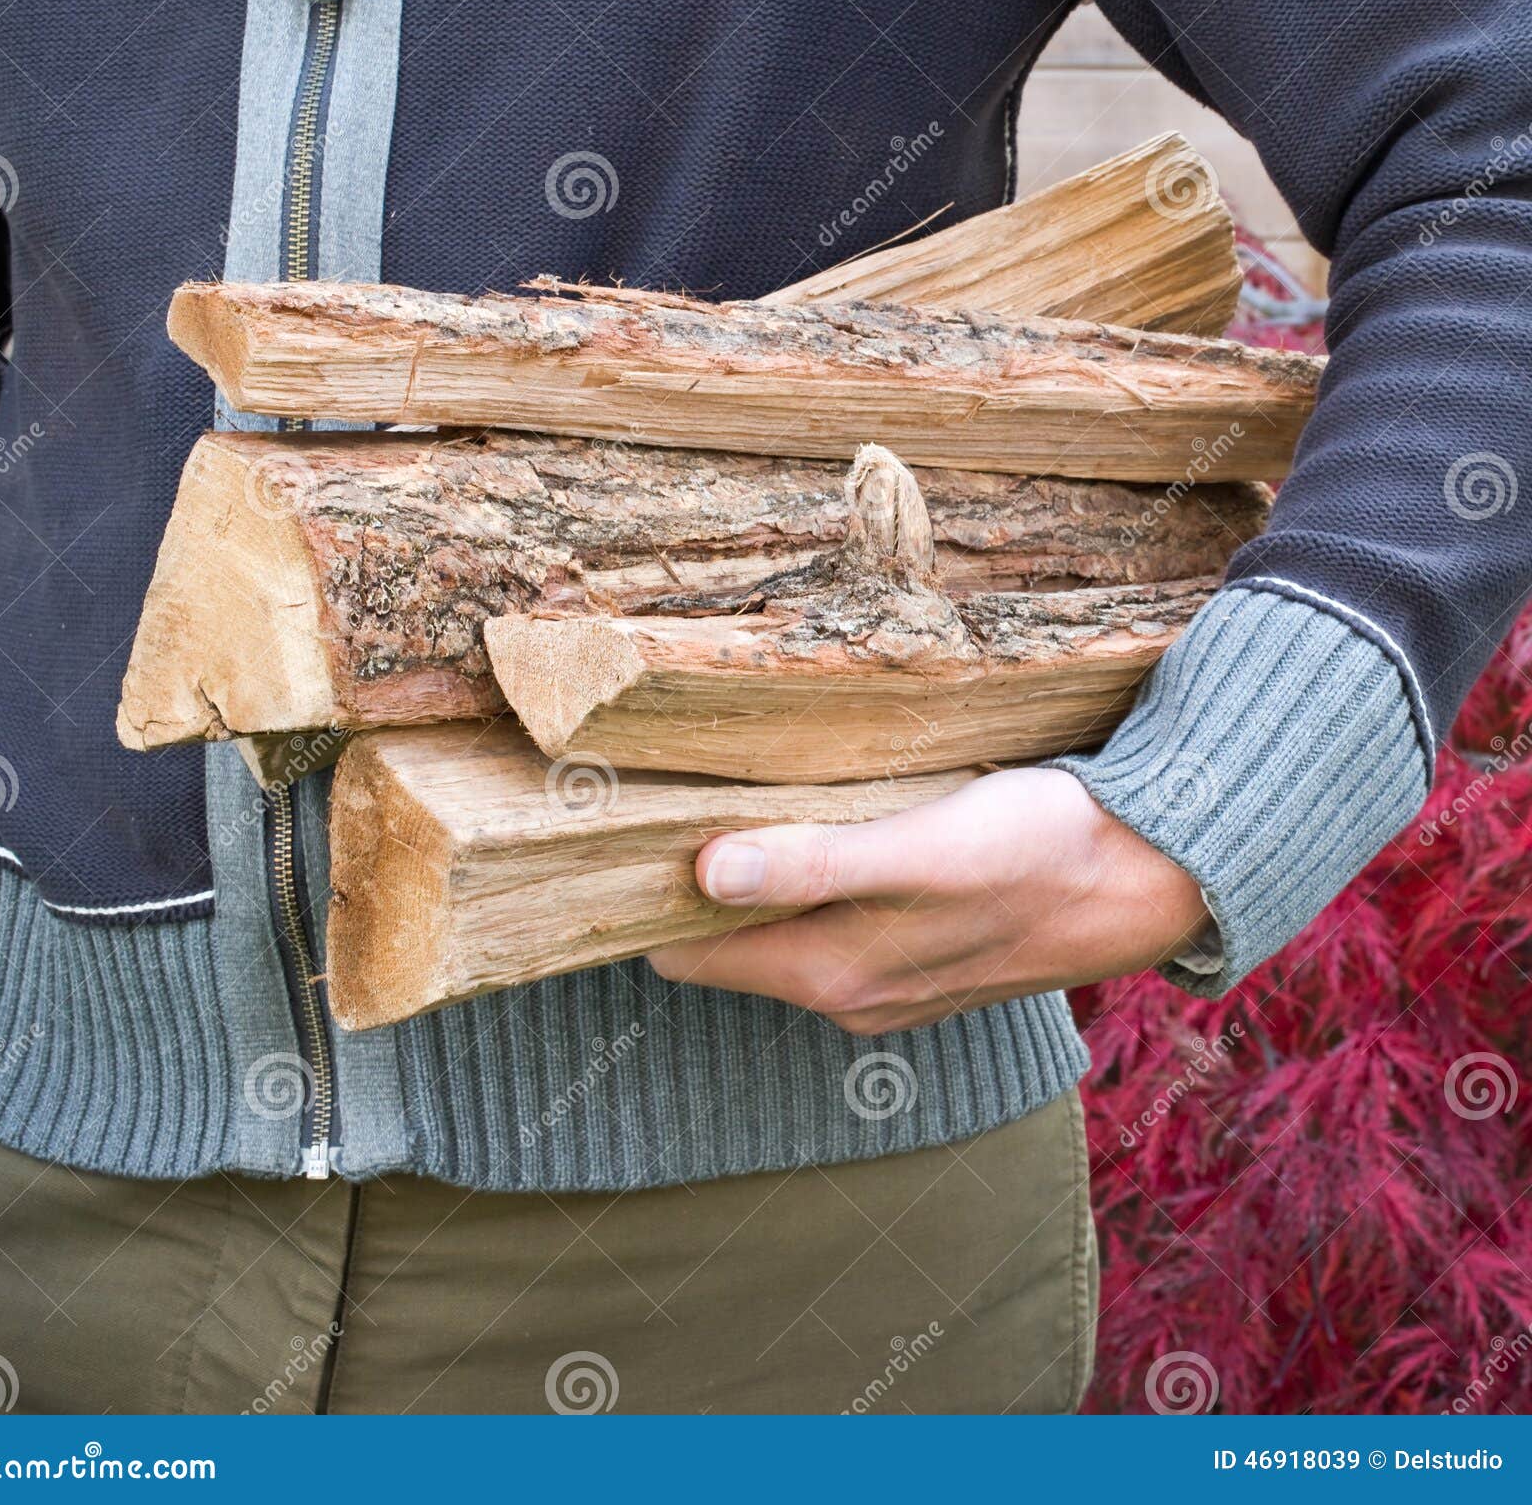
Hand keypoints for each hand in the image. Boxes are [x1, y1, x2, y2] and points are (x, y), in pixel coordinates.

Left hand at [649, 769, 1209, 1034]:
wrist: (1152, 877)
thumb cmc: (1040, 851)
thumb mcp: (922, 851)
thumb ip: (814, 867)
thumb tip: (706, 876)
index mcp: (830, 972)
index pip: (684, 952)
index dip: (651, 894)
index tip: (636, 826)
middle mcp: (846, 993)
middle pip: (725, 944)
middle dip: (693, 884)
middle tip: (678, 796)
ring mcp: (886, 982)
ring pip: (778, 934)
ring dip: (754, 880)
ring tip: (740, 801)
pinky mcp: (921, 957)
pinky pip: (831, 926)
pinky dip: (809, 886)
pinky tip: (823, 831)